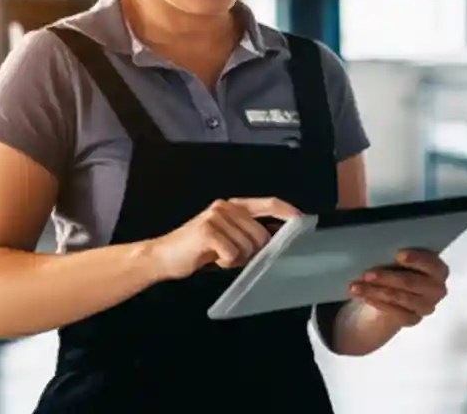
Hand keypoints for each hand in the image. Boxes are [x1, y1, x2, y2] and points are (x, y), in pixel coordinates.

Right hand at [148, 198, 300, 280]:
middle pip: (261, 233)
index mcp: (233, 205)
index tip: (303, 220)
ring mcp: (216, 217)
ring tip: (219, 256)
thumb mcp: (227, 237)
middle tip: (233, 256)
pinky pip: (233, 254)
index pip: (268, 203)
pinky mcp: (207, 231)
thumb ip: (248, 232)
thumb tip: (276, 239)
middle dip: (253, 251)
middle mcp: (225, 206)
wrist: (164, 256)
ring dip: (237, 259)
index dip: (287, 211)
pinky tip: (212, 259)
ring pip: (248, 246)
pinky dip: (226, 263)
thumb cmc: (198, 249)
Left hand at [348, 249, 449, 327]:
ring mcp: (426, 305)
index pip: (431, 264)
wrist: (391, 291)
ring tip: (356, 287)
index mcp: (437, 269)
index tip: (398, 255)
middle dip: (387, 278)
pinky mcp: (414, 319)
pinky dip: (379, 303)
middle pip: (411, 282)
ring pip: (400, 298)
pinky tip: (365, 297)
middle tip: (366, 274)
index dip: (416, 259)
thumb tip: (381, 247)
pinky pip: (396, 313)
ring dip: (376, 291)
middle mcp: (437, 288)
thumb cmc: (396, 267)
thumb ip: (397, 253)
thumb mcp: (397, 258)